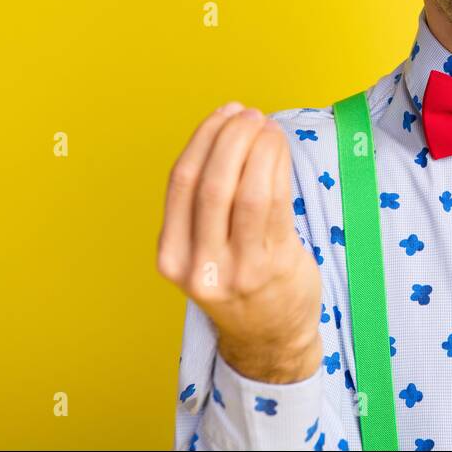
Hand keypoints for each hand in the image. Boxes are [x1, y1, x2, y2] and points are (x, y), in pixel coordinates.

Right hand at [157, 102, 322, 383]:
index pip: (181, 182)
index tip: (223, 114)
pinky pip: (277, 202)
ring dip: (258, 147)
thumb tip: (224, 128)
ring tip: (267, 127)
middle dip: (231, 137)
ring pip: (247, 190)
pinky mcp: (276, 264)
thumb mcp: (201, 251)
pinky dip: (277, 165)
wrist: (269, 337)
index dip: (203, 139)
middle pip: (212, 183)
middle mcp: (200, 265)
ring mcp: (240, 268)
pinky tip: (279, 148)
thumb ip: (202, 204)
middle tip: (249, 115)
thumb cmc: (238, 281)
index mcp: (172, 256)